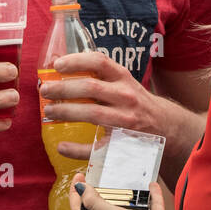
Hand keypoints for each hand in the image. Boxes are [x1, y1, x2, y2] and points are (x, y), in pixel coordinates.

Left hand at [39, 50, 160, 138]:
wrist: (166, 127)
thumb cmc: (133, 101)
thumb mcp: (121, 82)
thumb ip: (96, 74)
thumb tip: (56, 64)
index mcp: (123, 78)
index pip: (100, 62)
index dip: (76, 61)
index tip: (57, 65)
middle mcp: (126, 97)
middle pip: (91, 88)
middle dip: (64, 89)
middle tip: (45, 91)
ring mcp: (126, 121)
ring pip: (93, 115)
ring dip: (67, 112)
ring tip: (49, 112)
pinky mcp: (124, 143)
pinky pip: (98, 147)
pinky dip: (76, 149)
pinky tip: (61, 146)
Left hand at [68, 179, 185, 209]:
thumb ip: (97, 204)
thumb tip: (80, 188)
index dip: (74, 196)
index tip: (78, 177)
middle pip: (99, 209)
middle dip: (93, 193)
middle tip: (94, 175)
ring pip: (125, 207)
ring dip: (122, 194)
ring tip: (120, 178)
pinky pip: (150, 206)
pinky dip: (150, 195)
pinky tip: (152, 185)